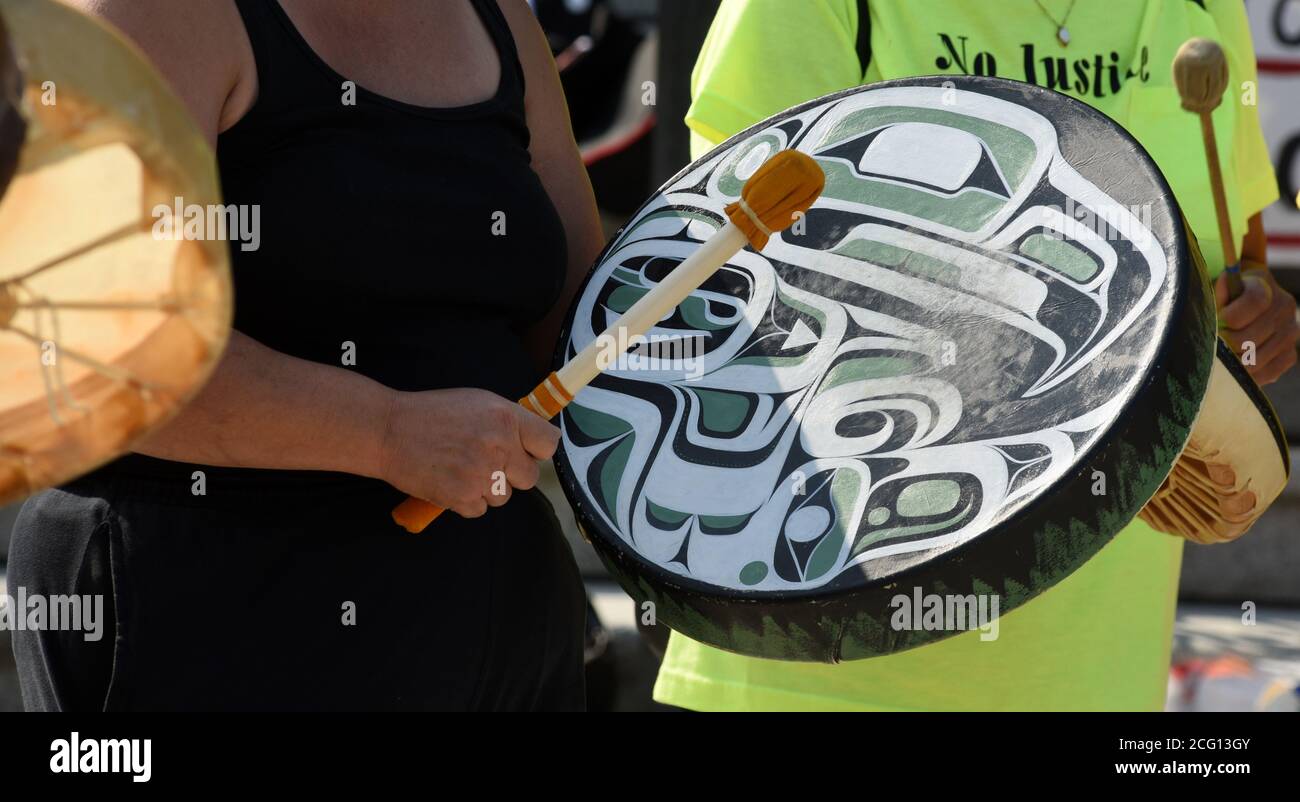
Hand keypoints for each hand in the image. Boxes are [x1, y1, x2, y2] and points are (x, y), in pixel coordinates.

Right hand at [377, 387, 559, 517]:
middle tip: (488, 463)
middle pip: (530, 477)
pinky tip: (451, 481)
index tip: (525, 451)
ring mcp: (482, 474)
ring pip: (504, 496)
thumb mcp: (478, 403)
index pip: (549, 443)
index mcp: (506, 418)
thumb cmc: (432, 414)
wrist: (389, 431)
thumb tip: (530, 443)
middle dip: (512, 473)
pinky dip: (467, 501)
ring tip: (462, 469)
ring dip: (488, 489)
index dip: (537, 450)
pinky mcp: (463, 497)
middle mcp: (500, 446)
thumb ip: (507, 421)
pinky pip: (481, 510)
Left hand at [1216, 267, 1298, 384]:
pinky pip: (1269, 372)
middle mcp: (1283, 307)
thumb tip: (1225, 280)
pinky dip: (1249, 376)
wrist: (1241, 313)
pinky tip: (1235, 370)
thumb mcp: (1216, 290)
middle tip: (1211, 348)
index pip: (1255, 301)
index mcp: (1264, 286)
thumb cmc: (1221, 301)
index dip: (1231, 316)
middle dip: (1226, 346)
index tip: (1217, 323)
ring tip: (1219, 360)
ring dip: (1234, 364)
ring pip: (1257, 358)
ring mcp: (1290, 332)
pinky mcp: (1290, 354)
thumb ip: (1218, 290)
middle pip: (1250, 337)